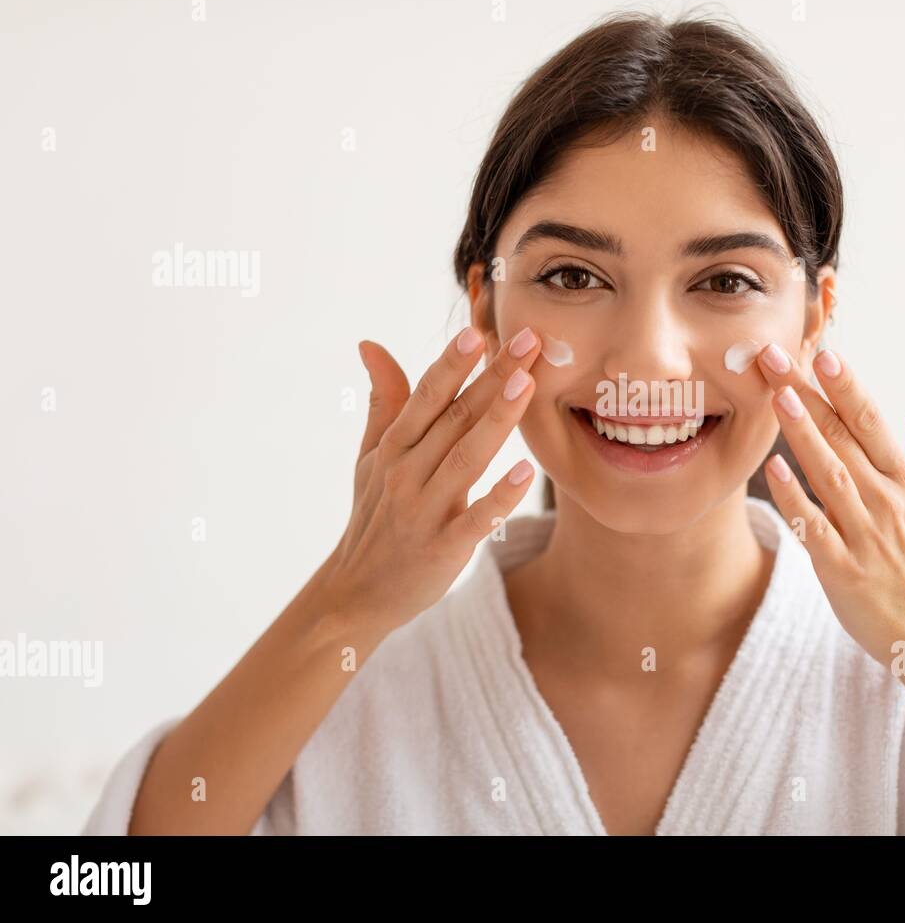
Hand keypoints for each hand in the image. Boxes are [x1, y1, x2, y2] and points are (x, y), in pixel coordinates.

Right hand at [311, 326, 541, 636]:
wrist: (357, 592)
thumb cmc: (374, 515)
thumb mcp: (370, 456)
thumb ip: (383, 400)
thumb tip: (370, 342)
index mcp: (394, 447)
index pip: (428, 396)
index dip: (453, 362)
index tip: (480, 330)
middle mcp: (407, 473)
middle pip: (456, 417)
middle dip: (492, 376)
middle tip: (528, 340)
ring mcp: (425, 510)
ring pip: (467, 459)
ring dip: (497, 421)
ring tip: (526, 385)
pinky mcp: (444, 548)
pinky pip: (476, 518)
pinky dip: (500, 496)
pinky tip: (526, 472)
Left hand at [755, 343, 904, 666]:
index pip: (873, 422)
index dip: (848, 386)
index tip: (824, 352)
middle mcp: (885, 502)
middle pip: (842, 439)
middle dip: (808, 394)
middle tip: (774, 356)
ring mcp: (863, 535)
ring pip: (829, 476)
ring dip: (804, 436)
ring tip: (778, 398)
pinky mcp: (841, 569)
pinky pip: (815, 529)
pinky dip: (796, 500)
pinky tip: (775, 470)